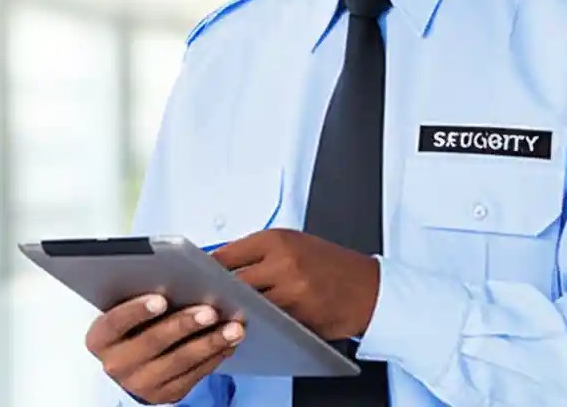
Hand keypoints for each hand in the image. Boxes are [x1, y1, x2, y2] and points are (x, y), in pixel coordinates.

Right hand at [85, 293, 245, 403]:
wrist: (131, 364)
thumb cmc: (132, 325)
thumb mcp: (125, 309)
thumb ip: (140, 294)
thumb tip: (176, 275)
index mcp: (100, 339)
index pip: (115, 322)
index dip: (137, 310)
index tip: (161, 298)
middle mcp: (116, 364)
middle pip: (152, 343)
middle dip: (183, 325)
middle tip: (209, 311)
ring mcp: (141, 384)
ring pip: (179, 361)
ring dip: (210, 342)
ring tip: (233, 327)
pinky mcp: (166, 395)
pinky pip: (194, 375)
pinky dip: (215, 356)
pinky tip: (230, 342)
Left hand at [212, 228, 379, 340]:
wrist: (369, 288)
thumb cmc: (330, 263)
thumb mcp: (293, 243)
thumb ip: (256, 251)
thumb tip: (218, 262)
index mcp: (277, 241)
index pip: (225, 255)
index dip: (207, 269)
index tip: (197, 275)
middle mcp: (283, 265)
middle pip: (231, 284)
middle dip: (220, 292)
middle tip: (209, 297)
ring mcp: (291, 295)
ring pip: (248, 307)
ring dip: (238, 310)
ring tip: (231, 310)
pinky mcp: (298, 320)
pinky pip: (267, 324)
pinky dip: (259, 323)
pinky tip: (256, 321)